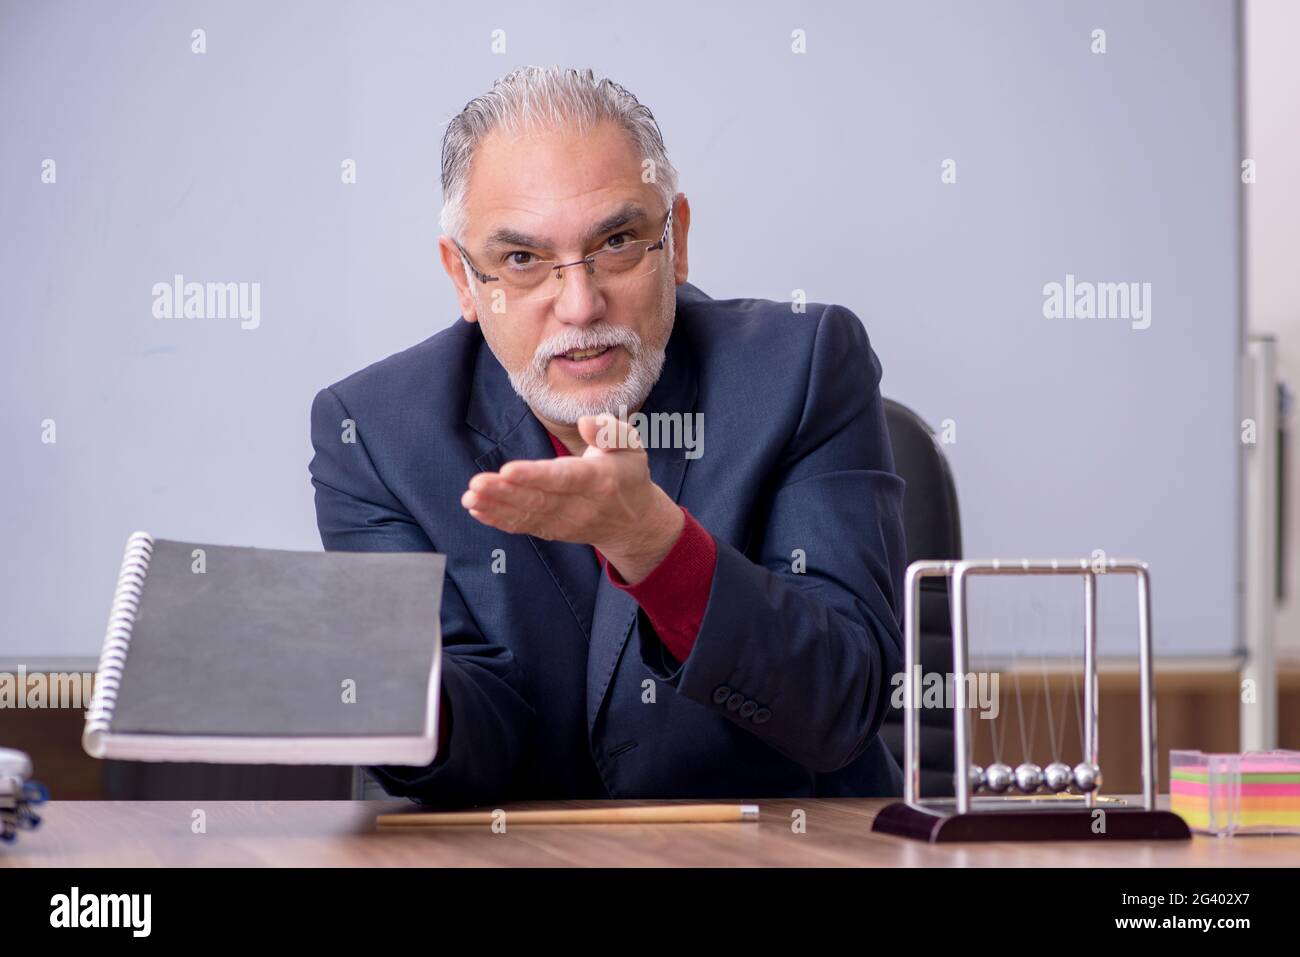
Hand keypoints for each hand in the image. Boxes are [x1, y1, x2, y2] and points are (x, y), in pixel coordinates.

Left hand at [460, 414, 684, 584]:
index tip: (508, 470)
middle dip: (505, 492)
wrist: (633, 522)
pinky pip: (524, 526)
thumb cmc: (627, 474)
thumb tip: (585, 423)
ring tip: (470, 495)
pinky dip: (499, 519)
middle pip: (539, 499)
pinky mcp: (552, 530)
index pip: (564, 478)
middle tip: (476, 483)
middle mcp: (580, 505)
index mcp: (599, 480)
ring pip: (527, 515)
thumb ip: (610, 430)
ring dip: (496, 506)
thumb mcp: (631, 446)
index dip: (535, 476)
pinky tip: (477, 508)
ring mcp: (565, 522)